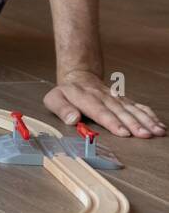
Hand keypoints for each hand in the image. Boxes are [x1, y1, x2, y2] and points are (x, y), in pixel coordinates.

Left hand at [45, 69, 165, 138]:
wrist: (79, 77)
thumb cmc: (66, 93)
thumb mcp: (54, 99)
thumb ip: (61, 109)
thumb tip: (72, 119)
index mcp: (84, 98)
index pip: (99, 111)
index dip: (112, 121)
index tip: (123, 132)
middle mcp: (103, 97)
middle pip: (120, 111)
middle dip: (134, 124)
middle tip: (145, 135)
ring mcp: (115, 98)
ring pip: (132, 109)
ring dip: (146, 121)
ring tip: (157, 132)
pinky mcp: (124, 100)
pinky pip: (139, 107)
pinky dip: (150, 116)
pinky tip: (160, 125)